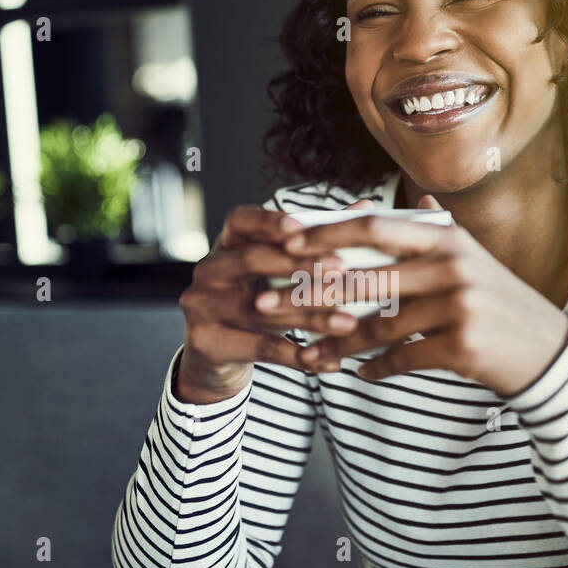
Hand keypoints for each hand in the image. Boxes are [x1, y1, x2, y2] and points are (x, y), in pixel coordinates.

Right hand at [174, 199, 374, 403]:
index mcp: (225, 245)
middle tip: (341, 268)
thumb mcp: (277, 271)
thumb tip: (365, 206)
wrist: (213, 358)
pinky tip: (329, 361)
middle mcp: (208, 271)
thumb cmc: (257, 302)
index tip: (302, 226)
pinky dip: (298, 356)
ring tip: (349, 323)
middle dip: (299, 264)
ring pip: (262, 309)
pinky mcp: (206, 342)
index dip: (269, 221)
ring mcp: (202, 307)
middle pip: (251, 260)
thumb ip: (315, 241)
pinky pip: (260, 348)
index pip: (241, 221)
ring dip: (310, 316)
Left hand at [255, 194, 567, 397]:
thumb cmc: (501, 303)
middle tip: (268, 303)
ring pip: (376, 325)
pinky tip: (359, 373)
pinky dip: (376, 367)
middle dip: (309, 293)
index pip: (374, 227)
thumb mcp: (475, 258)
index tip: (286, 243)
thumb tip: (417, 198)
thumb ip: (441, 229)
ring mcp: (458, 306)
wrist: (547, 351)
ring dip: (337, 344)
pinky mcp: (461, 346)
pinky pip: (401, 358)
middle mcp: (451, 266)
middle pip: (363, 278)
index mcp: (446, 238)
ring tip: (311, 354)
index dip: (326, 233)